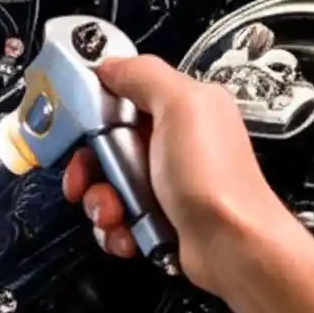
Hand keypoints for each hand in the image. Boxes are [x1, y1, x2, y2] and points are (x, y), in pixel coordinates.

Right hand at [61, 55, 287, 294]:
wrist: (232, 248)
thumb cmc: (216, 182)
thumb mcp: (183, 107)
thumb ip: (144, 75)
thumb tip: (110, 64)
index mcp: (183, 107)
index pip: (121, 95)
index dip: (93, 112)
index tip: (81, 128)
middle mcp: (173, 143)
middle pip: (104, 145)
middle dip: (89, 167)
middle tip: (88, 179)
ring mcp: (163, 182)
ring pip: (105, 184)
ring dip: (99, 203)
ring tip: (115, 214)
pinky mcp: (156, 216)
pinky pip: (115, 217)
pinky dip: (113, 229)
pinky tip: (126, 233)